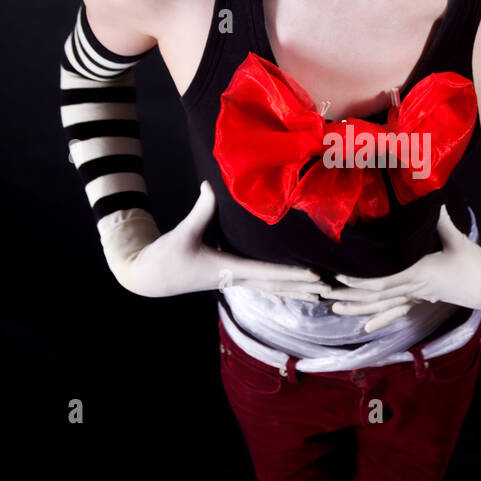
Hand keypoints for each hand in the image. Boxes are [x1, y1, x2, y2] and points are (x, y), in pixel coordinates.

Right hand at [119, 181, 336, 300]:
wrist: (149, 277)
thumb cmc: (165, 256)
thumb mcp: (184, 232)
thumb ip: (201, 209)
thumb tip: (210, 185)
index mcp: (228, 270)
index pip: (267, 274)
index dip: (292, 275)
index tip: (315, 277)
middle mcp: (235, 279)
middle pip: (277, 286)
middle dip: (303, 287)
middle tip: (330, 288)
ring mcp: (232, 281)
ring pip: (271, 289)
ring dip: (296, 291)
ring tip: (321, 293)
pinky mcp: (228, 278)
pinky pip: (260, 286)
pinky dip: (278, 289)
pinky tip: (291, 296)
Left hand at [330, 204, 480, 332]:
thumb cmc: (475, 263)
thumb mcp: (458, 240)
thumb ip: (440, 221)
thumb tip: (428, 197)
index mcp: (422, 272)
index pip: (386, 278)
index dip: (362, 279)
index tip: (340, 274)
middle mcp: (415, 289)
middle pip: (377, 295)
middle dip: (350, 294)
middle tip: (324, 291)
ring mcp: (416, 298)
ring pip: (382, 307)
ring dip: (357, 308)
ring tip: (333, 306)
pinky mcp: (419, 302)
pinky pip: (396, 313)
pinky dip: (379, 320)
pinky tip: (363, 328)